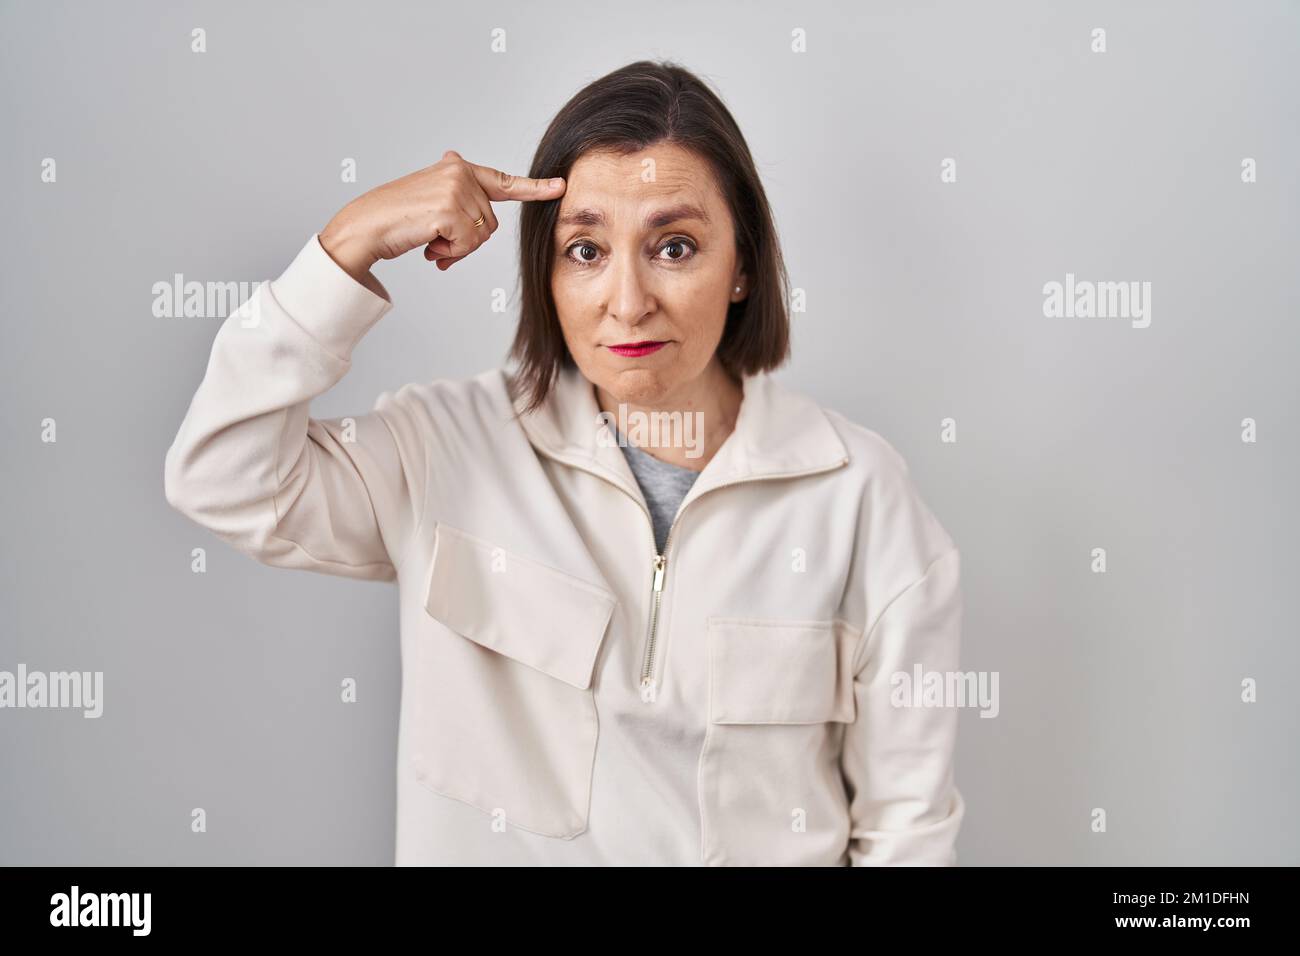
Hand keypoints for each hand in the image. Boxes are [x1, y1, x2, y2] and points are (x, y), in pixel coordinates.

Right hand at [319, 150, 565, 280]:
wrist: (364, 227)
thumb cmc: (396, 219)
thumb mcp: (430, 200)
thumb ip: (455, 195)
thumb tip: (460, 171)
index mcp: (457, 169)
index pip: (503, 181)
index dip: (534, 188)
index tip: (560, 186)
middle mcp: (459, 173)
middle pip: (491, 223)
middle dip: (467, 241)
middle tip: (437, 239)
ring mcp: (455, 189)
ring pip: (481, 236)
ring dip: (456, 248)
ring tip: (430, 239)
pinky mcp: (449, 209)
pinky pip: (468, 244)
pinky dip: (449, 253)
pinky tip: (428, 244)